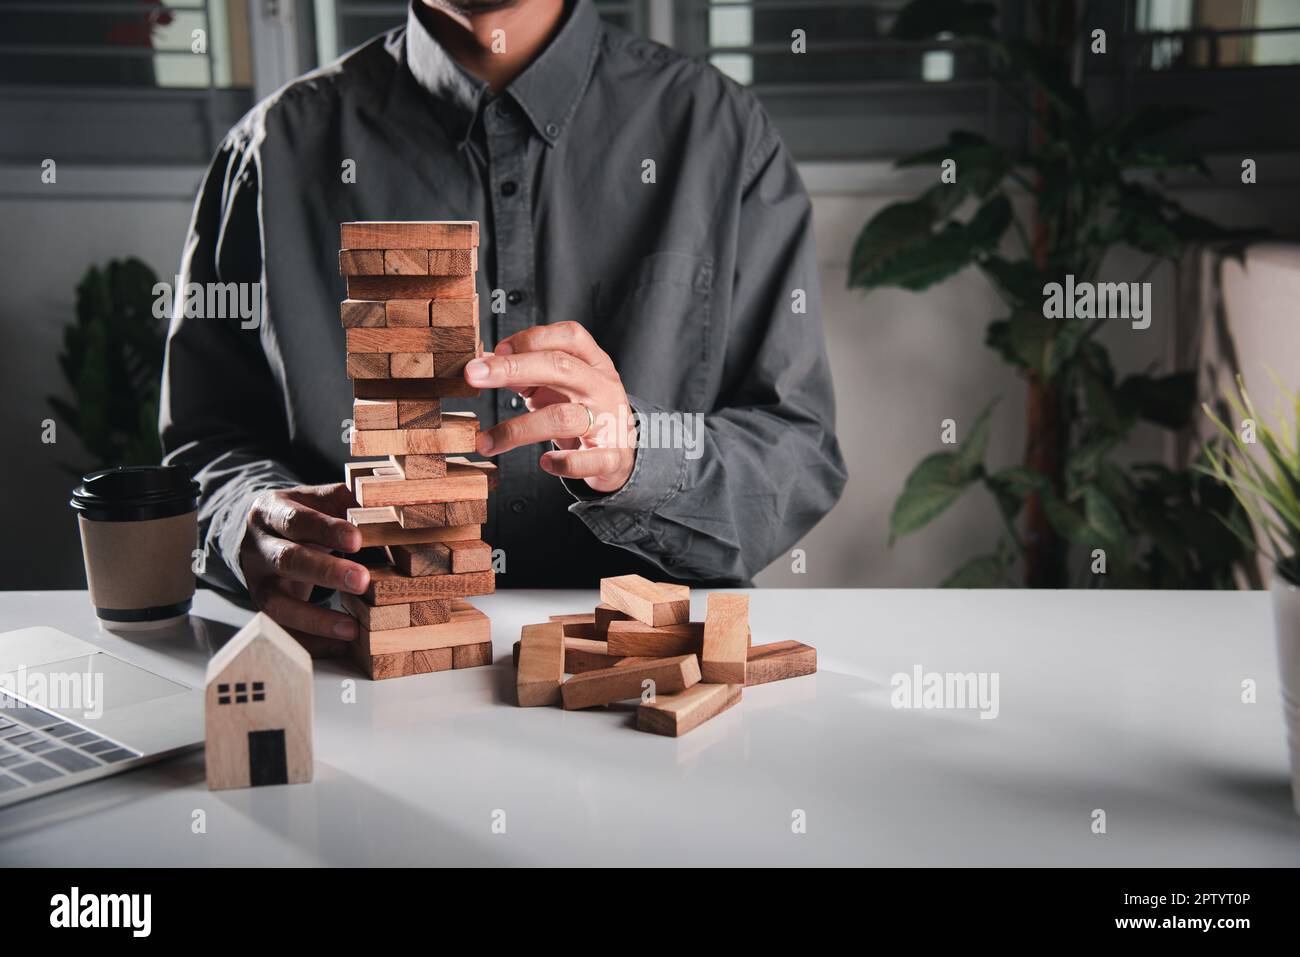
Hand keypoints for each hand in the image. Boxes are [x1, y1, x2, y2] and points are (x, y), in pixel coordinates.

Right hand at [238, 484, 368, 640]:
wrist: (261, 531)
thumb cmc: (304, 513)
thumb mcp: (320, 498)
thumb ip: (349, 500)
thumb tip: (390, 507)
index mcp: (271, 511)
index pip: (296, 520)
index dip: (325, 530)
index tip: (357, 540)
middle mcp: (258, 547)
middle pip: (287, 560)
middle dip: (325, 573)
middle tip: (362, 582)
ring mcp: (256, 581)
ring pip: (277, 603)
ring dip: (315, 619)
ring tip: (352, 629)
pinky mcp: (263, 608)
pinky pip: (283, 630)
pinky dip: (311, 641)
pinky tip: (340, 646)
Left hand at [464, 322, 636, 492]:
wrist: (620, 450)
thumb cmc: (582, 410)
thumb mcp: (558, 385)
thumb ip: (526, 373)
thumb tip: (481, 363)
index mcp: (592, 363)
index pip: (568, 336)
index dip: (531, 339)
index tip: (496, 351)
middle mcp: (602, 387)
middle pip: (560, 367)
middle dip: (513, 369)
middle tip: (472, 375)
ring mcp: (610, 421)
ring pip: (564, 417)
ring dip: (518, 430)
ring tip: (485, 442)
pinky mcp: (612, 456)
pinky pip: (590, 460)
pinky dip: (565, 463)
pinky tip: (545, 464)